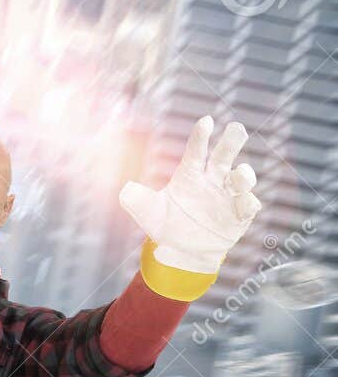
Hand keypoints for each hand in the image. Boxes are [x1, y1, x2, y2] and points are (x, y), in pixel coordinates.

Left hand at [119, 117, 260, 273]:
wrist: (183, 255)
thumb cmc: (167, 227)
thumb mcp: (150, 214)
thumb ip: (137, 200)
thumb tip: (125, 191)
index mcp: (190, 174)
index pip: (196, 151)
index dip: (201, 136)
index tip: (206, 121)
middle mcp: (212, 180)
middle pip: (224, 156)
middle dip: (231, 141)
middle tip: (236, 128)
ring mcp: (228, 197)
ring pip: (241, 178)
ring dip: (244, 173)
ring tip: (239, 174)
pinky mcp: (239, 215)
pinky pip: (248, 205)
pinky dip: (249, 202)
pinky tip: (245, 203)